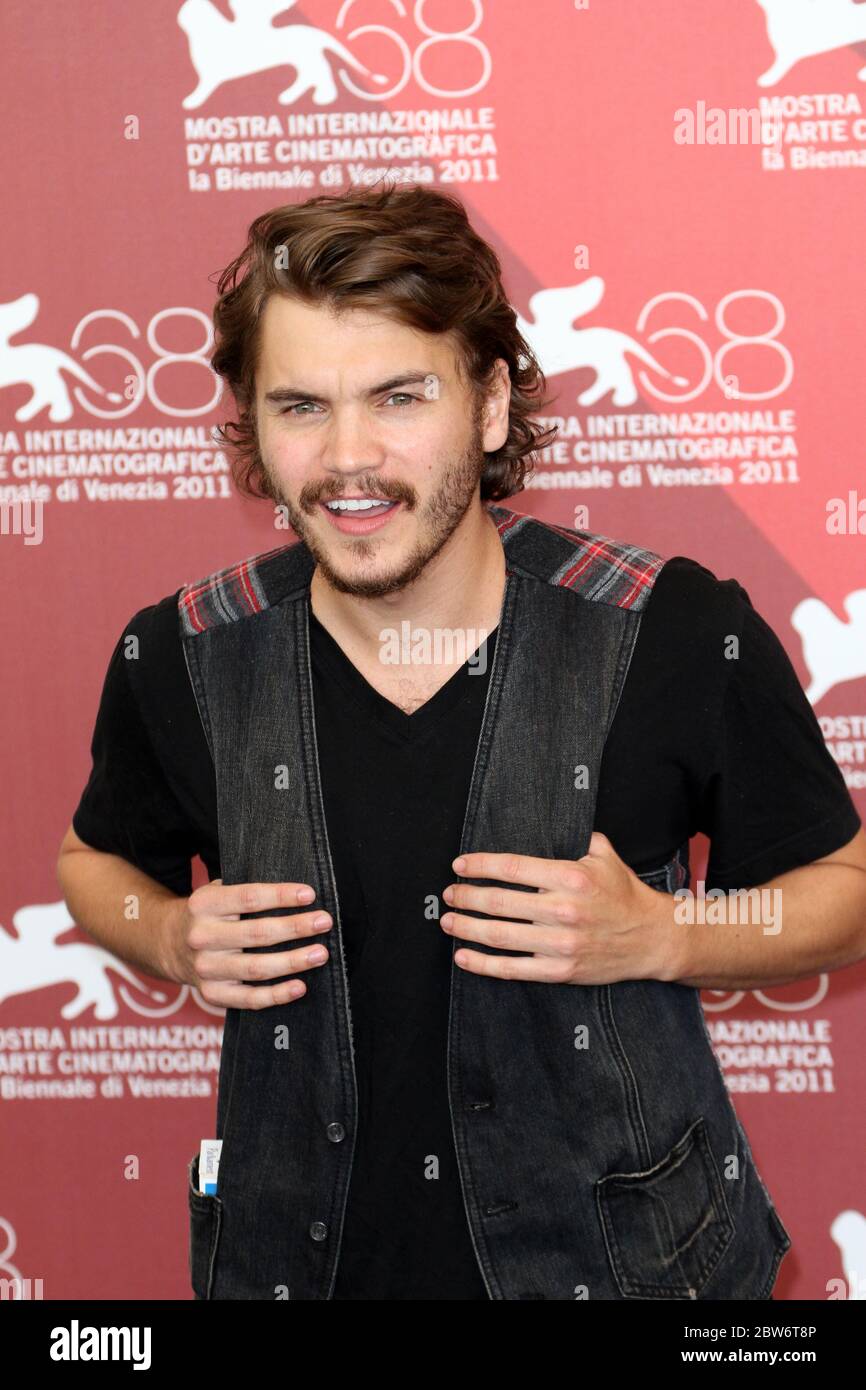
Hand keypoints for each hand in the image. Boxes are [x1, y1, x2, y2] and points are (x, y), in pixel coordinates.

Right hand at [164, 878, 332, 1008]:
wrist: (167, 943)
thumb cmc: (208, 914)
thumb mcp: (217, 892)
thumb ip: (246, 892)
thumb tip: (298, 894)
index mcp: (204, 904)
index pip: (248, 898)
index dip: (281, 896)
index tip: (310, 895)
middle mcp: (202, 936)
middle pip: (257, 933)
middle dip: (296, 928)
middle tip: (324, 922)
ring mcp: (205, 968)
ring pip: (256, 968)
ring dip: (293, 961)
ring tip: (320, 953)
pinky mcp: (211, 994)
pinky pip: (248, 999)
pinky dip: (276, 995)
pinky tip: (300, 986)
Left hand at [440, 832, 673, 984]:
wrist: (652, 938)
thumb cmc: (624, 894)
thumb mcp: (604, 856)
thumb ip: (575, 838)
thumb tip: (547, 819)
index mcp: (571, 877)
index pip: (512, 868)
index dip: (480, 865)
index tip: (459, 865)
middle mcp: (563, 910)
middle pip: (499, 902)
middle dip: (466, 897)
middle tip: (448, 894)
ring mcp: (560, 944)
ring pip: (500, 936)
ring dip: (467, 928)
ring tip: (448, 921)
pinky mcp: (560, 970)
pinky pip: (513, 969)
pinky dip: (483, 964)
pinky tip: (462, 956)